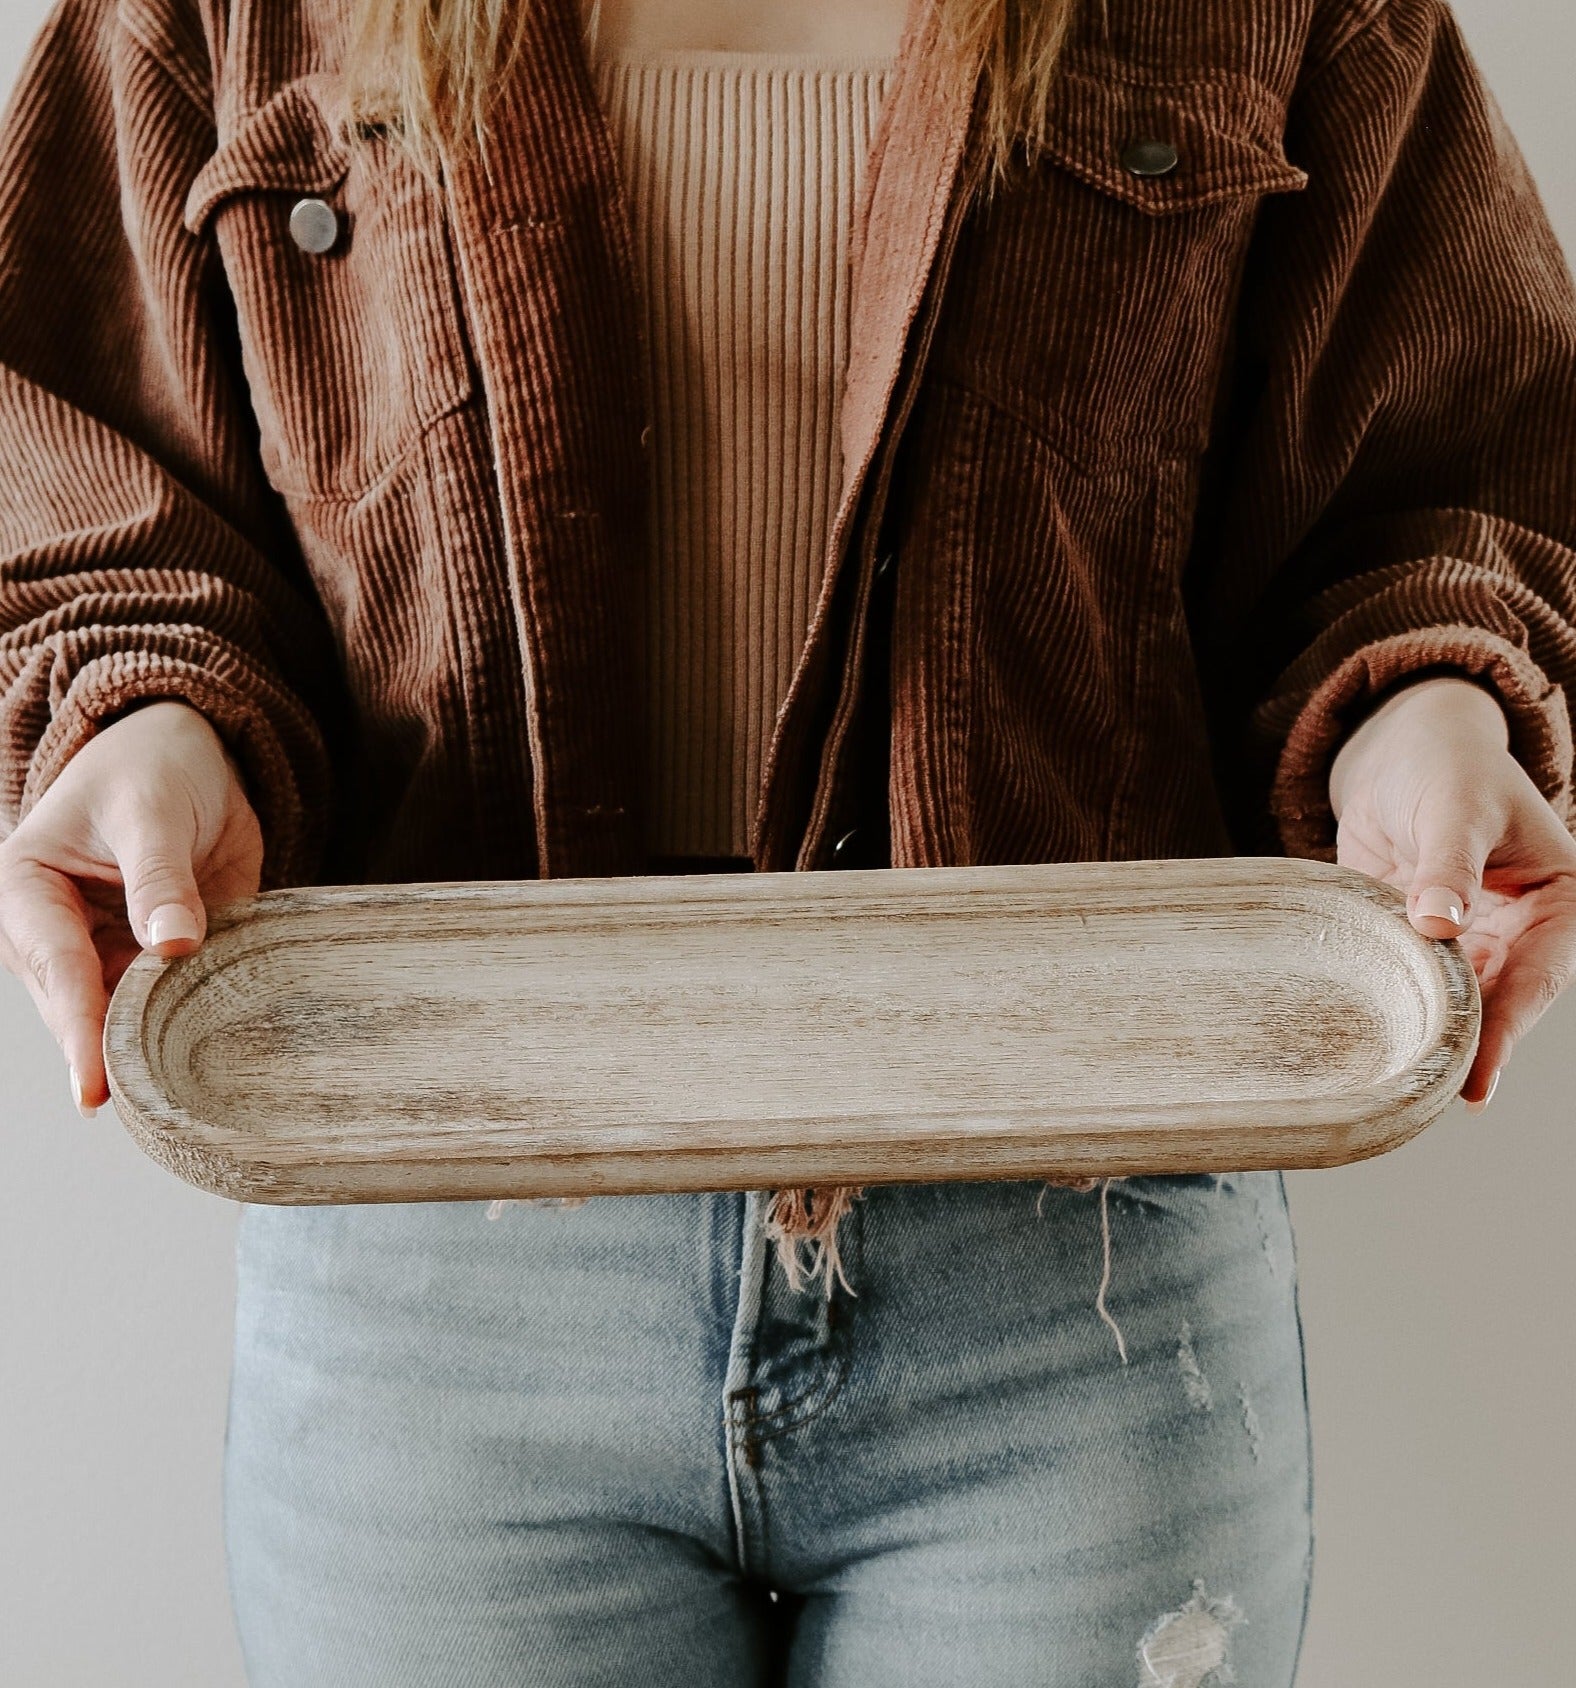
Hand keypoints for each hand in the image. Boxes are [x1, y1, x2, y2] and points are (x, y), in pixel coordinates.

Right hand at [0, 699, 263, 1115]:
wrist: (188, 755)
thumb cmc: (150, 769)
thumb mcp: (152, 809)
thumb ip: (160, 877)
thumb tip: (172, 944)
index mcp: (25, 888)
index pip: (56, 965)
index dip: (78, 1025)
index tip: (94, 1085)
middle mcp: (53, 932)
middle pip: (80, 1006)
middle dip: (112, 1052)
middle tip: (149, 1105)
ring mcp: (102, 953)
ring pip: (119, 1017)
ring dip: (148, 1048)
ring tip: (177, 1097)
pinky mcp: (150, 962)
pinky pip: (165, 1004)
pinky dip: (185, 1028)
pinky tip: (208, 1062)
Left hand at [1329, 674, 1575, 1108]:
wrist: (1401, 751)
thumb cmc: (1447, 767)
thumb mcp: (1455, 807)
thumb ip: (1449, 864)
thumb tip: (1437, 923)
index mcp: (1563, 901)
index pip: (1540, 976)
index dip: (1509, 1028)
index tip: (1479, 1079)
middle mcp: (1526, 931)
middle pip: (1501, 1002)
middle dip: (1470, 1046)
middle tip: (1432, 1094)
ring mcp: (1475, 941)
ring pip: (1459, 1001)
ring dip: (1434, 1034)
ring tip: (1404, 1084)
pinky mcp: (1423, 942)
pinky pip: (1415, 982)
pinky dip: (1399, 1007)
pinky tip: (1374, 1041)